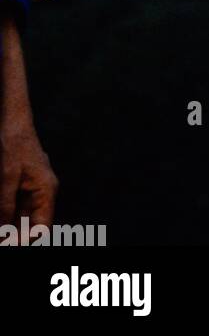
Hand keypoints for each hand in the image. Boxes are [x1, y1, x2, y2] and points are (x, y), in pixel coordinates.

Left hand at [0, 109, 57, 239]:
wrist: (13, 122)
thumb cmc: (14, 145)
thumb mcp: (7, 177)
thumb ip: (5, 206)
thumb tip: (3, 232)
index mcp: (46, 190)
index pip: (43, 227)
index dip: (28, 241)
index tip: (10, 244)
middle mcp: (42, 192)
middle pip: (31, 224)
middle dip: (15, 235)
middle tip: (2, 240)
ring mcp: (32, 189)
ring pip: (21, 217)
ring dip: (8, 226)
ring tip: (0, 231)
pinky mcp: (21, 185)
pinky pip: (14, 207)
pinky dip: (5, 215)